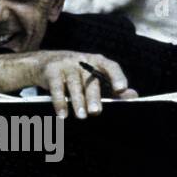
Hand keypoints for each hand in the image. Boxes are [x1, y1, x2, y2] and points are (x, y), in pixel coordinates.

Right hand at [0, 51, 134, 118]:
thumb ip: (111, 87)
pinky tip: (62, 115)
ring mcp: (66, 65)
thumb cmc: (75, 74)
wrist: (43, 63)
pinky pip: (56, 89)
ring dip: (77, 102)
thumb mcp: (93, 77)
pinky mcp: (51, 71)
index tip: (121, 89)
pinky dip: (59, 103)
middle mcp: (82, 60)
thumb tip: (133, 96)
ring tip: (81, 116)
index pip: (110, 66)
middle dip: (93, 97)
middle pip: (90, 80)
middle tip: (96, 112)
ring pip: (74, 85)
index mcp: (96, 60)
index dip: (117, 76)